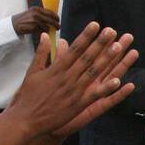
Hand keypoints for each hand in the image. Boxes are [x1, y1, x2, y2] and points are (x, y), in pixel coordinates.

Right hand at [8, 23, 137, 139]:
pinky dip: (106, 88)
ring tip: (117, 48)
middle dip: (100, 43)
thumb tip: (44, 35)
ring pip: (93, 73)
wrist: (26, 119)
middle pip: (86, 57)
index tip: (95, 25)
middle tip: (111, 31)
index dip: (86, 36)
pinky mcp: (77, 105)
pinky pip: (94, 95)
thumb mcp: (32, 72)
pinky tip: (118, 81)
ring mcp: (73, 92)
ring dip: (106, 60)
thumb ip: (41, 53)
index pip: (74, 49)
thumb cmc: (28, 96)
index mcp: (56, 69)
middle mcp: (66, 78)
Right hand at [11, 8, 60, 36]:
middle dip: (56, 24)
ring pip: (47, 26)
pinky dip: (44, 32)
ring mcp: (35, 20)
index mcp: (37, 9)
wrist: (14, 24)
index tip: (58, 19)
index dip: (56, 16)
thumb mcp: (32, 13)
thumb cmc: (24, 19)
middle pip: (51, 19)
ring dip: (49, 29)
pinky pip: (42, 31)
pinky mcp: (34, 27)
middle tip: (58, 27)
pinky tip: (42, 32)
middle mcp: (36, 13)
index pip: (50, 12)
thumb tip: (50, 18)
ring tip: (49, 30)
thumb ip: (40, 14)